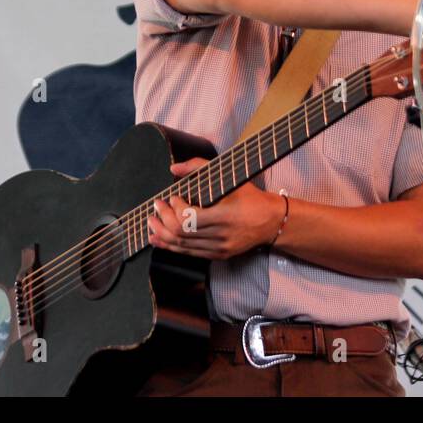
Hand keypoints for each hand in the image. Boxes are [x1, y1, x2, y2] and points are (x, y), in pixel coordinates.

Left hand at [147, 157, 285, 259]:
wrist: (271, 221)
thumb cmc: (250, 197)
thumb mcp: (229, 177)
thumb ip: (200, 167)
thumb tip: (175, 168)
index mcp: (224, 217)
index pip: (189, 219)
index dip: (175, 208)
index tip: (171, 197)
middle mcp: (221, 236)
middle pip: (181, 234)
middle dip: (163, 219)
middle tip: (156, 207)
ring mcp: (219, 249)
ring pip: (182, 246)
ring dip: (162, 234)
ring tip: (151, 223)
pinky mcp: (218, 255)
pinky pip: (189, 253)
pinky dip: (171, 246)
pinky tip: (159, 239)